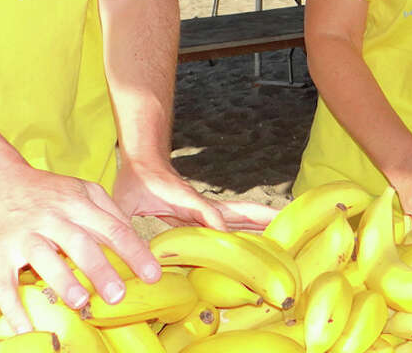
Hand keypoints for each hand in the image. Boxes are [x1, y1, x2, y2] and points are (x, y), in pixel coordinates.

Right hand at [0, 162, 160, 335]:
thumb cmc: (47, 191)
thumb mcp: (81, 190)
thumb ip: (109, 212)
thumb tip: (136, 242)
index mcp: (77, 203)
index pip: (112, 228)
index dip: (134, 252)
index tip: (152, 275)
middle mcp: (52, 217)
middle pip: (80, 243)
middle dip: (100, 270)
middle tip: (118, 296)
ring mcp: (24, 235)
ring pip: (43, 258)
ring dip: (62, 280)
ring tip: (79, 302)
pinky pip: (3, 282)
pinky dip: (13, 307)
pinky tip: (27, 327)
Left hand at [112, 158, 277, 232]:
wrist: (143, 160)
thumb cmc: (134, 180)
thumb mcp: (126, 201)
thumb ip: (128, 224)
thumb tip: (130, 252)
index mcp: (185, 201)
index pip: (208, 214)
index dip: (220, 228)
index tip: (232, 243)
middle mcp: (201, 205)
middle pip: (237, 211)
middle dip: (259, 218)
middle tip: (284, 224)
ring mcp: (204, 208)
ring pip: (238, 215)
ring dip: (260, 220)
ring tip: (284, 227)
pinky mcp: (203, 212)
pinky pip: (230, 221)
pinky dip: (247, 227)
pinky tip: (259, 236)